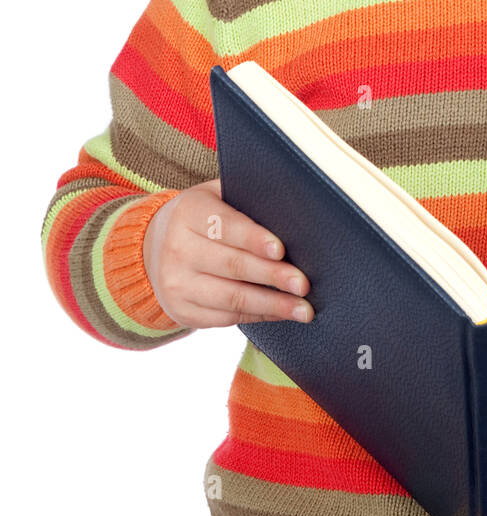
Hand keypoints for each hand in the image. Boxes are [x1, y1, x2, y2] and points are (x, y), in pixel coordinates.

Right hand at [142, 178, 312, 327]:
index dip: (253, 238)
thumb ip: (246, 200)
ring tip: (303, 309)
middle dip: (273, 276)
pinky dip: (258, 316)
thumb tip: (294, 214)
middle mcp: (177, 248)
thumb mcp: (216, 196)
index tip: (280, 249)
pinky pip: (226, 318)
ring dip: (272, 305)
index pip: (224, 225)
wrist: (155, 246)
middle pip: (233, 265)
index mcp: (189, 212)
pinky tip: (280, 313)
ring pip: (232, 298)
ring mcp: (176, 283)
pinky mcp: (181, 310)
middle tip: (303, 284)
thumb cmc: (205, 218)